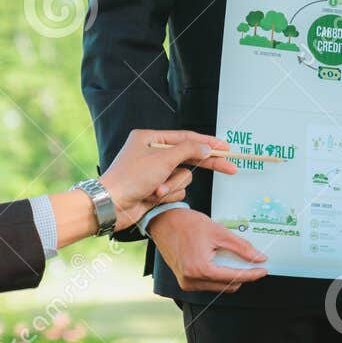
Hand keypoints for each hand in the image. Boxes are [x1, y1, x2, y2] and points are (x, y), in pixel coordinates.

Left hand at [100, 130, 240, 231]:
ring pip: (183, 178)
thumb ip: (188, 150)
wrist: (112, 205)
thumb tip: (205, 148)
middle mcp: (153, 154)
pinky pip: (176, 191)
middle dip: (203, 165)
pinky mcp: (156, 189)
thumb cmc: (130, 178)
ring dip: (173, 185)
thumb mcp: (162, 159)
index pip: (186, 138)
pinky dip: (167, 195)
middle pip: (188, 158)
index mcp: (150, 139)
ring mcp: (155, 173)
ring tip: (157, 189)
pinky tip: (152, 197)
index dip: (208, 143)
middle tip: (229, 168)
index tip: (225, 148)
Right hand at [148, 207, 268, 292]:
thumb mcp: (220, 232)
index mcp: (201, 269)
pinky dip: (217, 275)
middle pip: (228, 286)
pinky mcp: (184, 281)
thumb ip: (242, 248)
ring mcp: (186, 283)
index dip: (252, 274)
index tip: (263, 270)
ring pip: (218, 287)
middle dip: (241, 275)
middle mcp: (192, 280)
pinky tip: (219, 261)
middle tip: (250, 262)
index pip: (234, 278)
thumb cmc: (187, 224)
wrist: (164, 221)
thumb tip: (259, 258)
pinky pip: (208, 284)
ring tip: (231, 258)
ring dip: (228, 276)